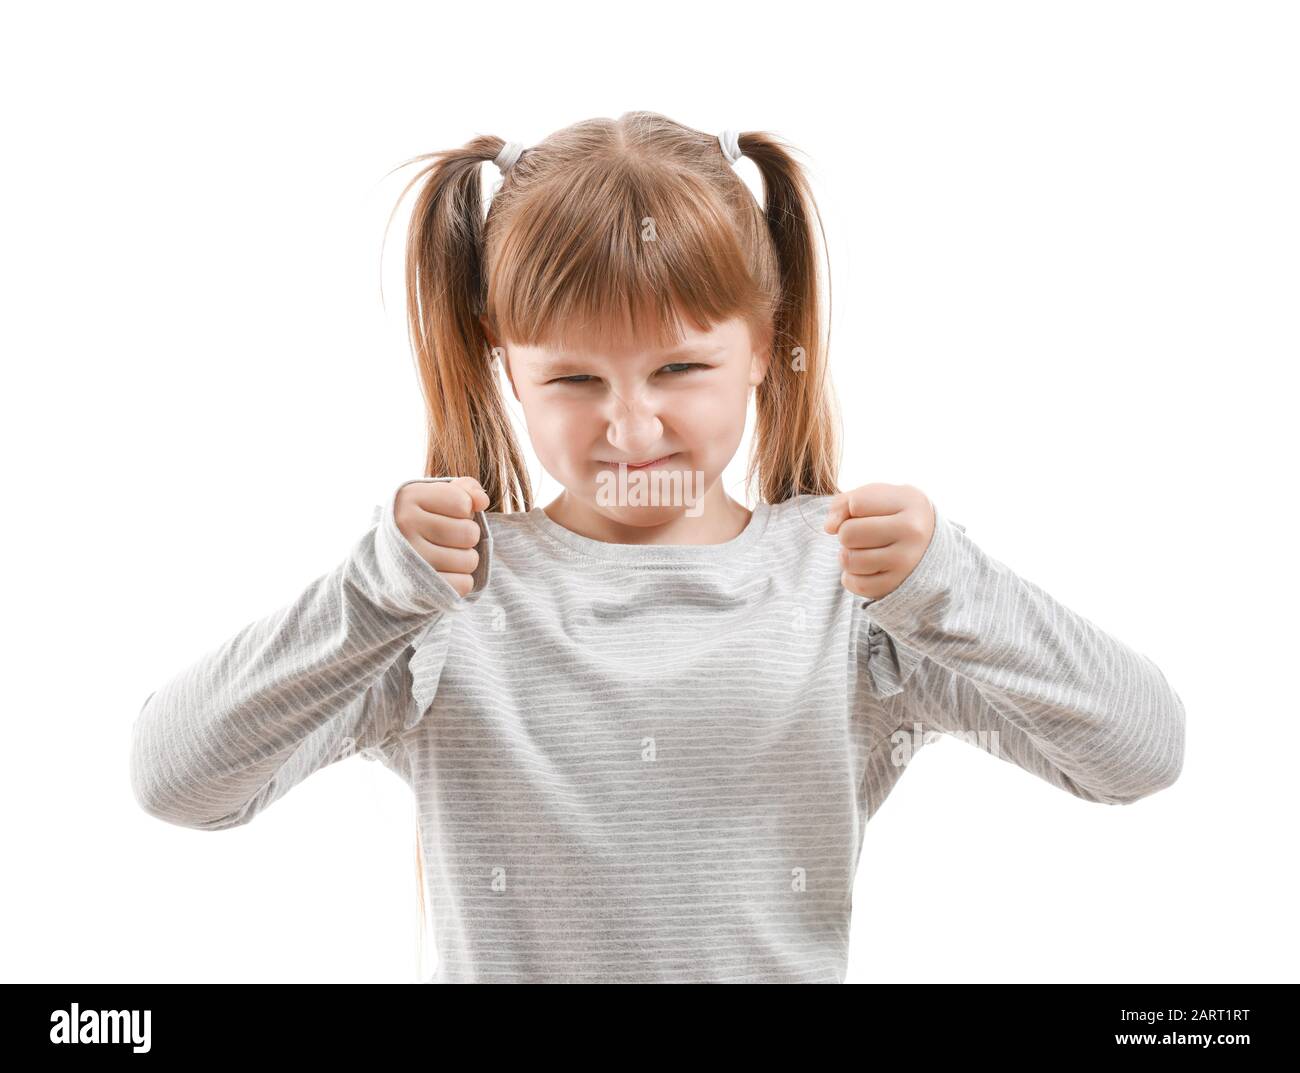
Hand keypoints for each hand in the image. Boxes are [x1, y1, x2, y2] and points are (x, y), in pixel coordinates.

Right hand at [394, 477, 488, 597]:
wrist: (387, 558)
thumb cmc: (423, 519)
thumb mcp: (438, 496)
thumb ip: (466, 489)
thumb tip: (482, 501)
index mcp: (409, 496)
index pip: (463, 503)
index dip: (465, 509)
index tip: (448, 514)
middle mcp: (404, 525)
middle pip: (469, 533)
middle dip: (467, 536)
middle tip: (449, 538)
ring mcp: (410, 558)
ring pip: (469, 560)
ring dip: (465, 559)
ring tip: (447, 555)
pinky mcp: (417, 587)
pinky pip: (463, 584)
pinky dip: (461, 580)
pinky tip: (445, 573)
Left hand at [823, 483, 935, 600]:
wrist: (929, 542)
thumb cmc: (893, 513)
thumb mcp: (875, 496)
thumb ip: (844, 503)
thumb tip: (829, 528)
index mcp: (909, 503)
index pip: (856, 504)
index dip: (852, 508)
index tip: (866, 512)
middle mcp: (913, 533)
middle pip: (848, 534)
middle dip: (847, 533)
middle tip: (862, 534)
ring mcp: (907, 562)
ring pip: (849, 560)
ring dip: (847, 555)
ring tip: (863, 550)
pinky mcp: (897, 585)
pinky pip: (856, 584)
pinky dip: (851, 576)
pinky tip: (864, 567)